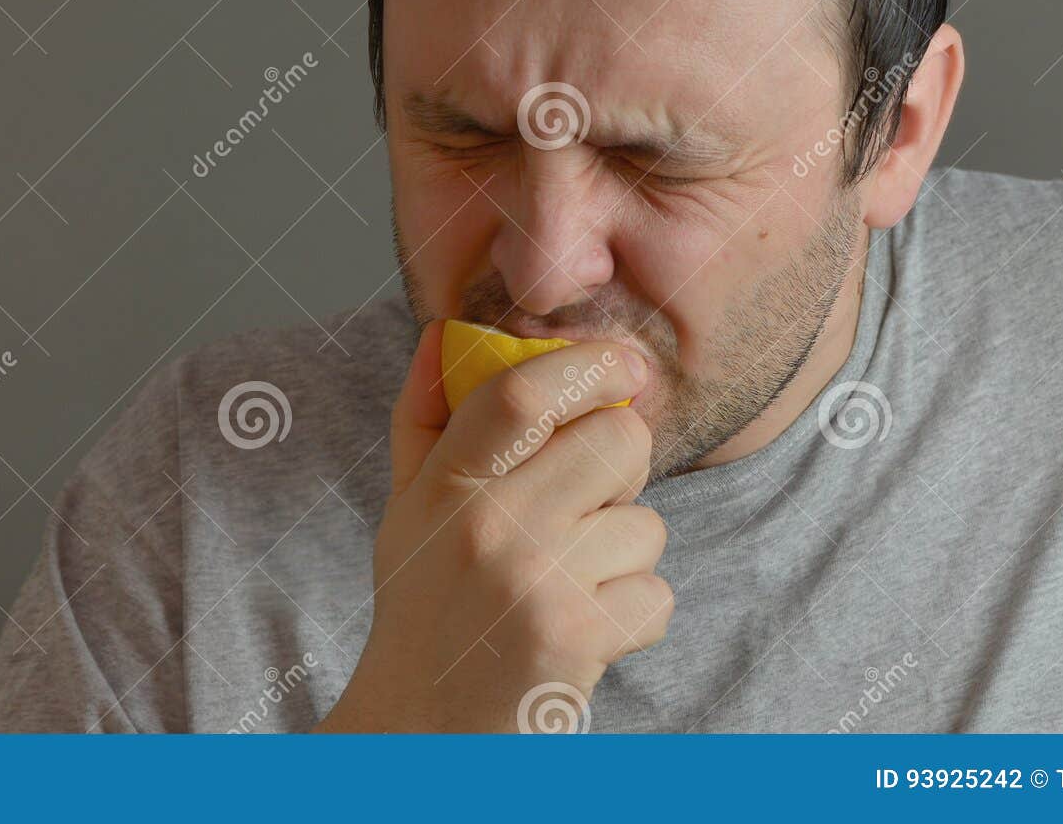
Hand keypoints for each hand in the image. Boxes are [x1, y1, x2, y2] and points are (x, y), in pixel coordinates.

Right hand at [316, 321, 671, 731]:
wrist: (422, 728)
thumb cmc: (424, 602)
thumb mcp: (407, 507)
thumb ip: (424, 417)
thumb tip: (442, 333)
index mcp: (447, 485)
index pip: (521, 393)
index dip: (588, 365)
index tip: (623, 364)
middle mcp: (492, 527)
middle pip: (616, 442)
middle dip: (620, 463)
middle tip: (587, 497)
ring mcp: (540, 584)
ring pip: (646, 525)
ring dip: (622, 552)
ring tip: (568, 581)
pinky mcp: (582, 639)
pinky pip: (656, 592)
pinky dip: (634, 612)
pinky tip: (585, 626)